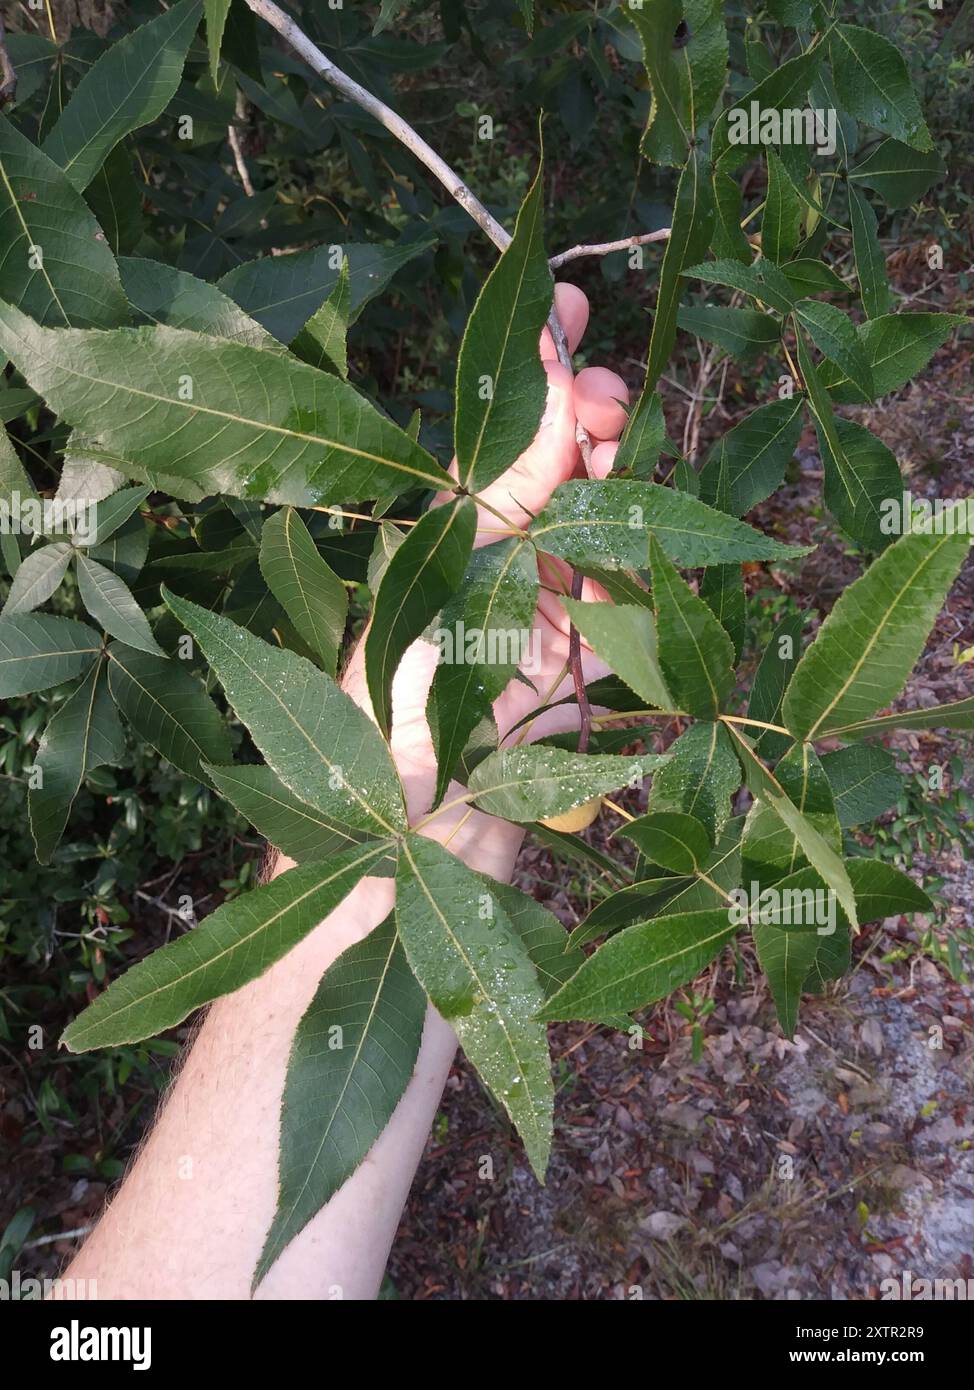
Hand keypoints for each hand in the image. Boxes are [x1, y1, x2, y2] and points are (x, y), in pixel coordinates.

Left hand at [338, 283, 631, 874]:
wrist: (407, 849)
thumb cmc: (394, 710)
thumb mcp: (450, 585)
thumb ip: (510, 493)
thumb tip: (558, 385)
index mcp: (445, 543)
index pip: (499, 439)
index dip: (535, 372)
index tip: (571, 305)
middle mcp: (491, 574)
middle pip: (557, 479)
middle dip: (588, 429)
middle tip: (613, 404)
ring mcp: (536, 625)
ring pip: (599, 536)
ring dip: (618, 497)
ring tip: (623, 465)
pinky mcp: (573, 682)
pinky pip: (622, 618)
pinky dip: (638, 591)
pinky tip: (641, 568)